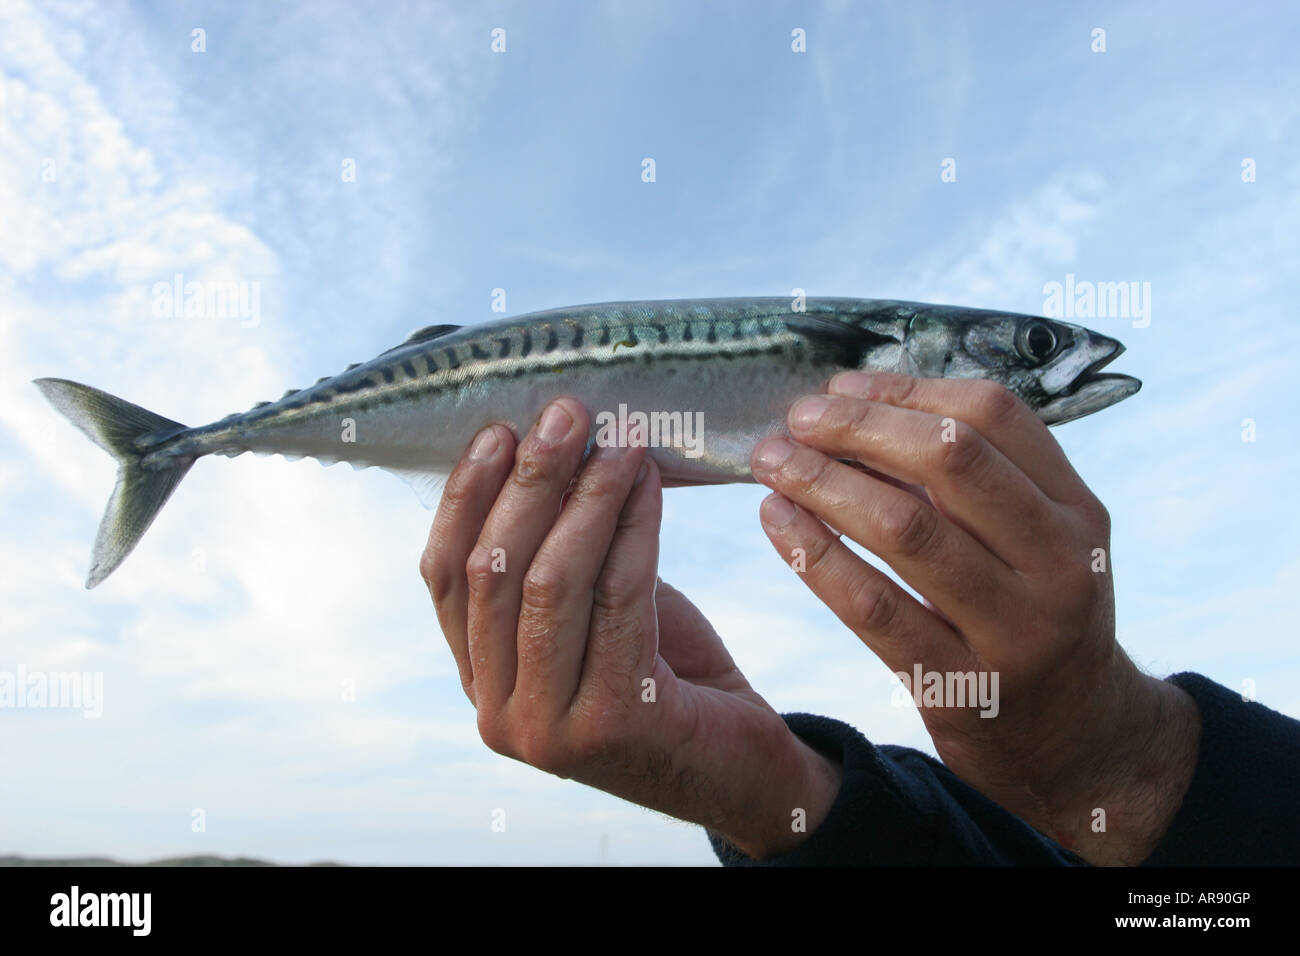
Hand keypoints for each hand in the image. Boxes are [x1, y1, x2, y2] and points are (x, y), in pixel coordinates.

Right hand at [420, 399, 841, 856]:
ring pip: (549, 583)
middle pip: (492, 571)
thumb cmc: (663, 673)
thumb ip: (560, 554)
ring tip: (620, 440)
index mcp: (478, 678)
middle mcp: (496, 711)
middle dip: (528, 481)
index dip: (464, 496)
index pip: (442, 575)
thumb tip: (552, 446)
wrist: (735, 765)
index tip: (498, 429)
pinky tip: (650, 484)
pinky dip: (634, 530)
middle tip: (566, 414)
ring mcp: (547, 727)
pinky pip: (618, 599)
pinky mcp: (612, 723)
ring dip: (586, 497)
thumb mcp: (593, 610)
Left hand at [750, 372, 1199, 864]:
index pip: (995, 416)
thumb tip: (858, 403)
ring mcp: (1014, 631)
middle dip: (859, 428)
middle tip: (797, 420)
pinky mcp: (959, 687)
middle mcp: (1057, 564)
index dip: (908, 390)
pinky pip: (872, 607)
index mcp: (1076, 512)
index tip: (843, 388)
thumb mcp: (1037, 541)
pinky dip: (815, 555)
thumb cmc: (1031, 615)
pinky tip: (776, 521)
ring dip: (823, 483)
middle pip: (950, 460)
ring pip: (905, 528)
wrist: (1072, 742)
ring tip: (773, 462)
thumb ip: (974, 477)